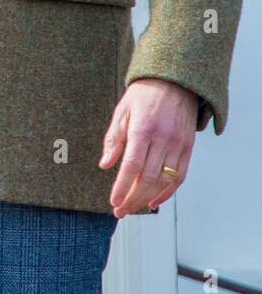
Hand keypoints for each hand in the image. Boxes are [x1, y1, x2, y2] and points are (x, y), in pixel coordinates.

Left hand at [100, 78, 197, 217]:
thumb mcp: (122, 111)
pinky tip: (155, 201)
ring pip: (165, 181)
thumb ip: (114, 139)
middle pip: (148, 178)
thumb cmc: (143, 95)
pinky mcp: (188, 148)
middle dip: (133, 198)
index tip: (114, 202)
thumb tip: (105, 165)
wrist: (175, 82)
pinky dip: (168, 192)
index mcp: (143, 128)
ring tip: (134, 208)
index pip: (132, 165)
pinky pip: (180, 176)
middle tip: (120, 211)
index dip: (123, 186)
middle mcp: (163, 139)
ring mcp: (179, 145)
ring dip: (149, 199)